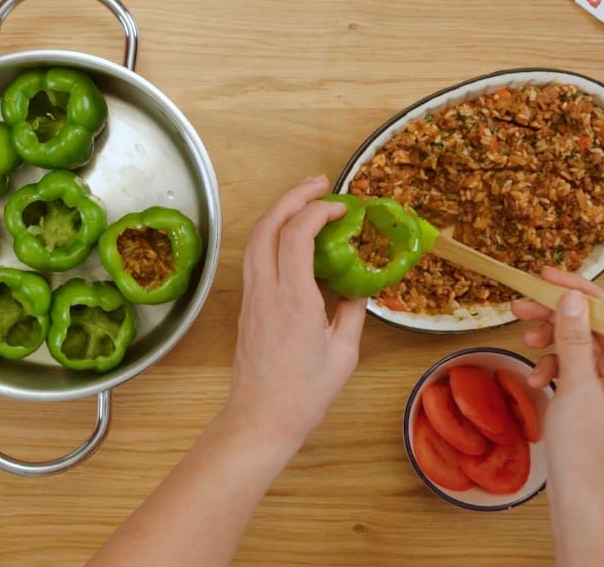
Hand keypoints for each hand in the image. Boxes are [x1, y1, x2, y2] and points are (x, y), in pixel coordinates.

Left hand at [226, 175, 366, 454]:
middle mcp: (266, 290)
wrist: (259, 419)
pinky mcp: (247, 304)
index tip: (342, 208)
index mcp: (293, 299)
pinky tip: (291, 235)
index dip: (317, 211)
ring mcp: (251, 295)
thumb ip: (352, 311)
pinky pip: (255, 255)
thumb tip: (356, 285)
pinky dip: (272, 233)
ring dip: (278, 211)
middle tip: (319, 183)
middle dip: (292, 196)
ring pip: (255, 238)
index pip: (296, 235)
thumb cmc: (304, 394)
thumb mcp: (343, 353)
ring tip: (305, 198)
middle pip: (267, 225)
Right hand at [512, 267, 603, 511]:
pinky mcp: (592, 400)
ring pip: (576, 345)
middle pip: (589, 327)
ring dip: (549, 341)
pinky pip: (571, 368)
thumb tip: (573, 298)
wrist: (584, 504)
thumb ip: (574, 339)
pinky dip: (550, 367)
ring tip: (526, 342)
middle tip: (519, 305)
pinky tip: (536, 378)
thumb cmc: (587, 454)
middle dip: (554, 315)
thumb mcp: (577, 388)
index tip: (545, 276)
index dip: (576, 290)